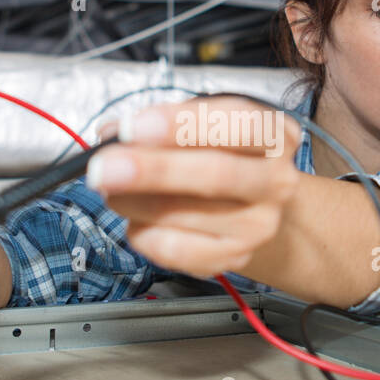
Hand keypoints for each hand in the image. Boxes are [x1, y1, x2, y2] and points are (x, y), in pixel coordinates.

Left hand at [86, 96, 302, 277]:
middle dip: (152, 170)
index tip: (132, 128)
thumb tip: (112, 134)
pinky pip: (178, 251)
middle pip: (216, 175)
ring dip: (135, 202)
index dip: (181, 124)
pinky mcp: (235, 257)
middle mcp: (276, 181)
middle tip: (103, 168)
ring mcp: (259, 225)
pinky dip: (145, 234)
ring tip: (110, 190)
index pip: (237, 123)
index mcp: (274, 135)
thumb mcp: (200, 126)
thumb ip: (160, 124)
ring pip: (189, 215)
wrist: (254, 207)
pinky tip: (136, 220)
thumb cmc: (219, 156)